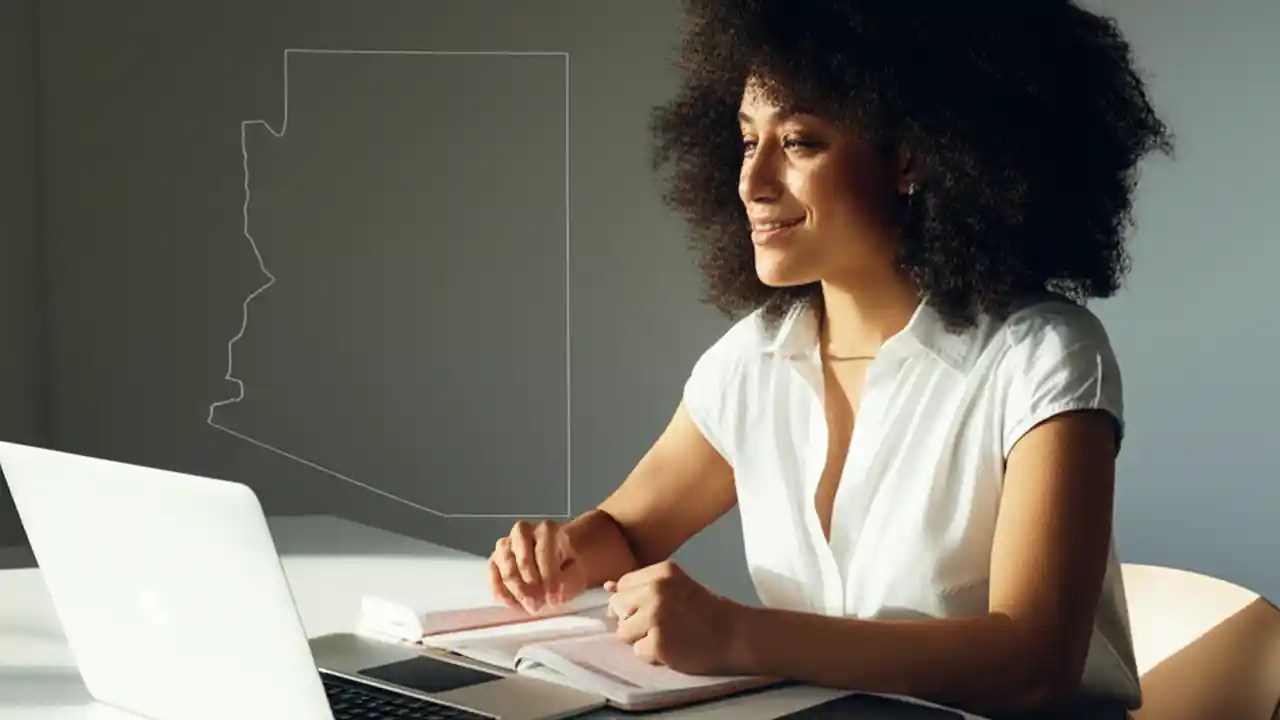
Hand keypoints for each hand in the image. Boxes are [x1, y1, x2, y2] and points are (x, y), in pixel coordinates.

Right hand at [488, 520, 585, 614]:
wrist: (557, 562)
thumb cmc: (566, 566)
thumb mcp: (576, 571)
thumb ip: (568, 580)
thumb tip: (553, 595)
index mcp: (546, 529)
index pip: (544, 550)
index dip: (549, 576)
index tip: (555, 597)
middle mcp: (522, 532)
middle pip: (522, 559)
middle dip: (531, 586)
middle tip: (539, 604)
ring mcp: (506, 545)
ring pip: (506, 570)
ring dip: (518, 592)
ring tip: (532, 606)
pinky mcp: (495, 561)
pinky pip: (494, 579)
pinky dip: (504, 595)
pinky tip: (517, 605)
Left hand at [604, 561, 747, 675]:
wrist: (737, 635)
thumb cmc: (707, 612)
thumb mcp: (677, 587)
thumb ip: (643, 586)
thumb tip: (607, 587)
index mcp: (661, 571)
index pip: (623, 585)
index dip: (633, 601)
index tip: (654, 609)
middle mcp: (656, 590)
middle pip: (617, 608)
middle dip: (633, 620)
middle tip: (663, 625)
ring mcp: (656, 617)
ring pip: (623, 632)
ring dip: (641, 639)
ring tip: (669, 636)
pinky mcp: (658, 643)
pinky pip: (638, 652)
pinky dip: (653, 656)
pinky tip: (674, 649)